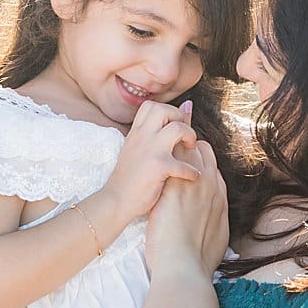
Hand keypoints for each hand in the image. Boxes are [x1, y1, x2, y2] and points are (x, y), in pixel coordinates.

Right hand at [104, 100, 200, 220]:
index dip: (168, 111)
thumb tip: (163, 122)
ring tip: (191, 151)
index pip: (151, 106)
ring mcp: (150, 150)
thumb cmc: (128, 178)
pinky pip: (183, 163)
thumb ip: (149, 134)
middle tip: (184, 137)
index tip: (174, 127)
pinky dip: (192, 171)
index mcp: (136, 132)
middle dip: (181, 120)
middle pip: (165, 110)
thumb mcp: (134, 149)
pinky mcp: (158, 167)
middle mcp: (142, 136)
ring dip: (190, 138)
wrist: (115, 201)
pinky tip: (192, 177)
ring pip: (178, 129)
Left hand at [145, 140, 228, 277]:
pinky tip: (144, 157)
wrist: (184, 265)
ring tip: (155, 149)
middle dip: (184, 143)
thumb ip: (217, 214)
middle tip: (168, 147)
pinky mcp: (171, 186)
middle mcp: (209, 182)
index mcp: (219, 193)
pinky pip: (167, 158)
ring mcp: (191, 182)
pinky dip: (157, 154)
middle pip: (199, 148)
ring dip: (169, 145)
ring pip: (182, 148)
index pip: (210, 160)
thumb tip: (215, 212)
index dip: (197, 155)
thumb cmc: (200, 256)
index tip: (186, 158)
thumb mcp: (219, 231)